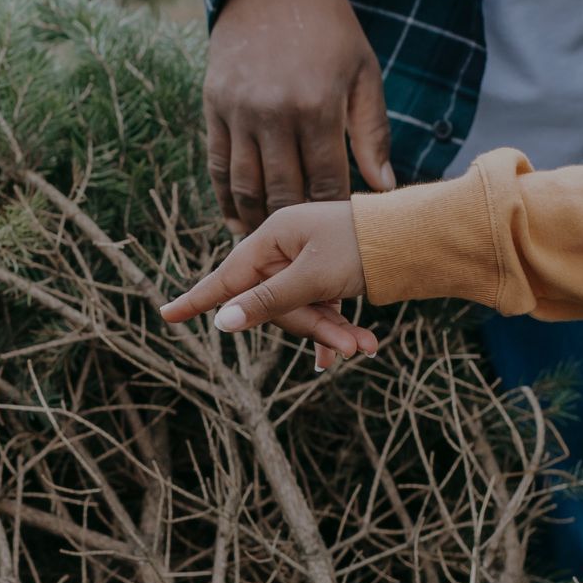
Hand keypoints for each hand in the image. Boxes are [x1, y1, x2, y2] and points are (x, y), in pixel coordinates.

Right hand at [160, 201, 377, 366]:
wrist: (417, 233)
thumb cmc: (361, 245)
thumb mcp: (313, 277)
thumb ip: (267, 302)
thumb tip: (222, 323)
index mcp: (271, 236)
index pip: (225, 277)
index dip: (196, 300)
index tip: (166, 316)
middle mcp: (284, 247)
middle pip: (271, 303)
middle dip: (309, 327)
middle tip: (348, 348)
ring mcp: (304, 261)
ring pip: (299, 310)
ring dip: (330, 330)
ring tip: (365, 346)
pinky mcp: (325, 273)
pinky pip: (319, 306)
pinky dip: (337, 325)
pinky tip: (357, 343)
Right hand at [206, 0, 395, 233]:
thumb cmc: (329, 29)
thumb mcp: (362, 73)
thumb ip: (372, 132)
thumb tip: (383, 188)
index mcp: (317, 107)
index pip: (325, 182)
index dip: (332, 216)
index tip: (340, 242)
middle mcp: (274, 114)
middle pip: (282, 193)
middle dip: (294, 230)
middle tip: (304, 262)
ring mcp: (239, 112)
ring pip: (245, 186)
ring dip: (256, 223)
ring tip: (269, 249)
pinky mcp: (213, 107)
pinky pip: (217, 166)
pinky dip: (226, 198)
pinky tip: (237, 220)